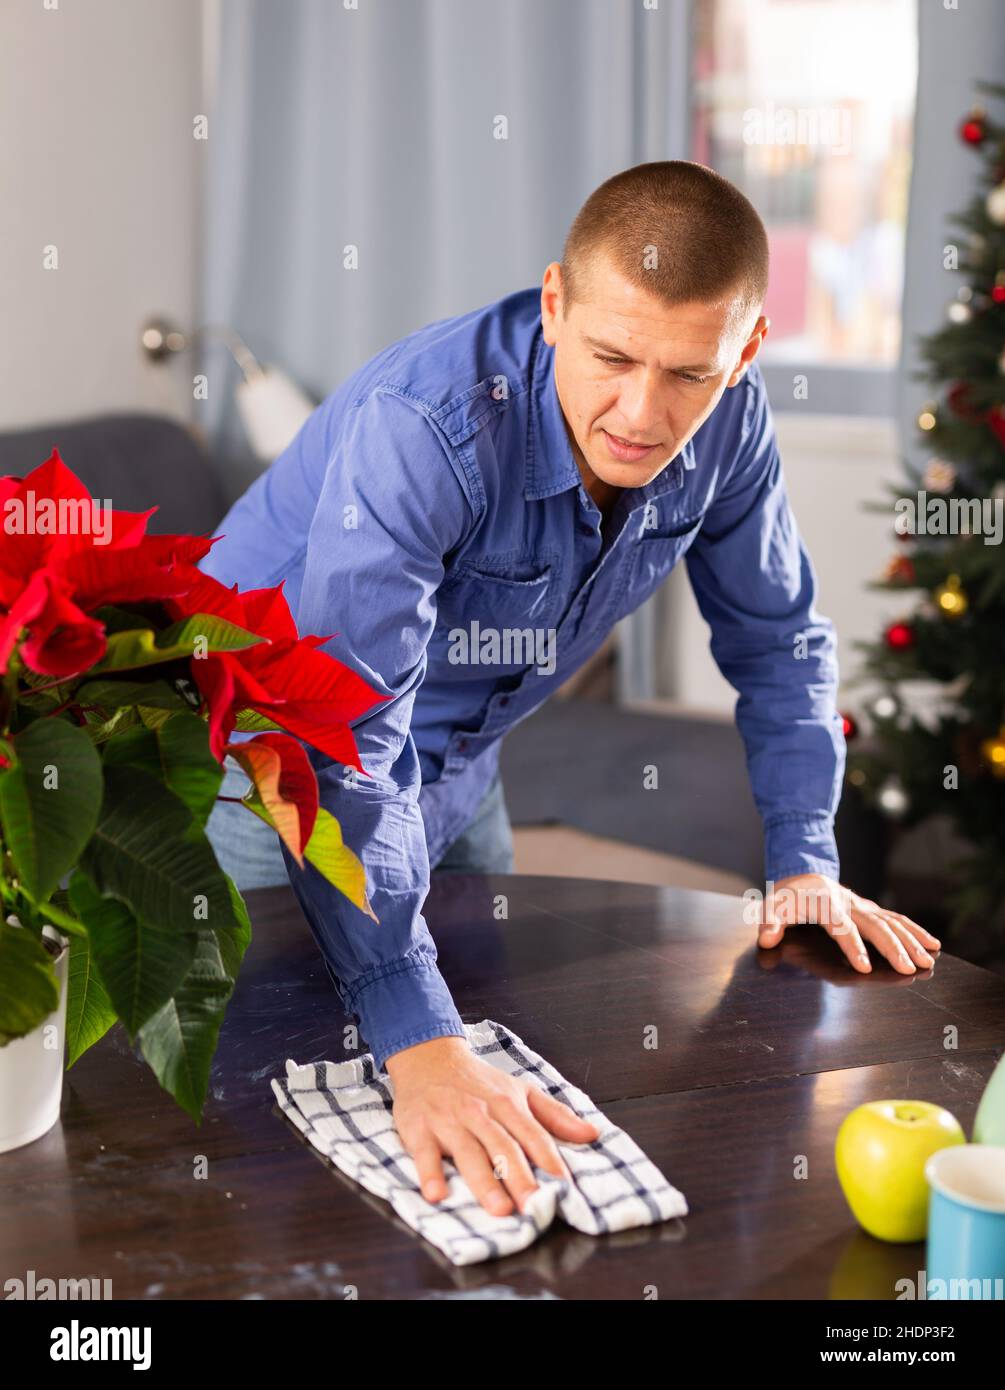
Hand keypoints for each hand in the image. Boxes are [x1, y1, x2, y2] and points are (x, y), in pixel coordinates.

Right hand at [385, 1035, 599, 1216]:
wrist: (429, 1057)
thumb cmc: (478, 1081)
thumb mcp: (520, 1090)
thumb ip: (555, 1115)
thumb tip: (591, 1134)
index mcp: (507, 1104)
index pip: (533, 1136)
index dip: (550, 1161)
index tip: (564, 1187)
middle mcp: (480, 1113)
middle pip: (503, 1148)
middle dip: (520, 1178)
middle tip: (534, 1207)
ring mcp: (449, 1121)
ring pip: (469, 1153)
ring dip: (484, 1181)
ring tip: (499, 1208)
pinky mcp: (420, 1129)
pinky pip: (424, 1154)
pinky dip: (430, 1174)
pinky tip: (437, 1194)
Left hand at [757, 874, 940, 974]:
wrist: (804, 874)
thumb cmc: (788, 897)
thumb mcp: (772, 907)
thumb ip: (769, 923)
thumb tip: (766, 940)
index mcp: (826, 905)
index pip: (841, 928)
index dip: (852, 946)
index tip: (864, 966)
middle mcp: (850, 904)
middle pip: (875, 926)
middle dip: (893, 948)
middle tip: (909, 969)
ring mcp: (864, 906)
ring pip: (891, 922)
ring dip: (911, 941)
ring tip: (928, 961)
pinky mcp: (872, 910)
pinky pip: (897, 920)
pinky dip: (915, 931)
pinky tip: (932, 944)